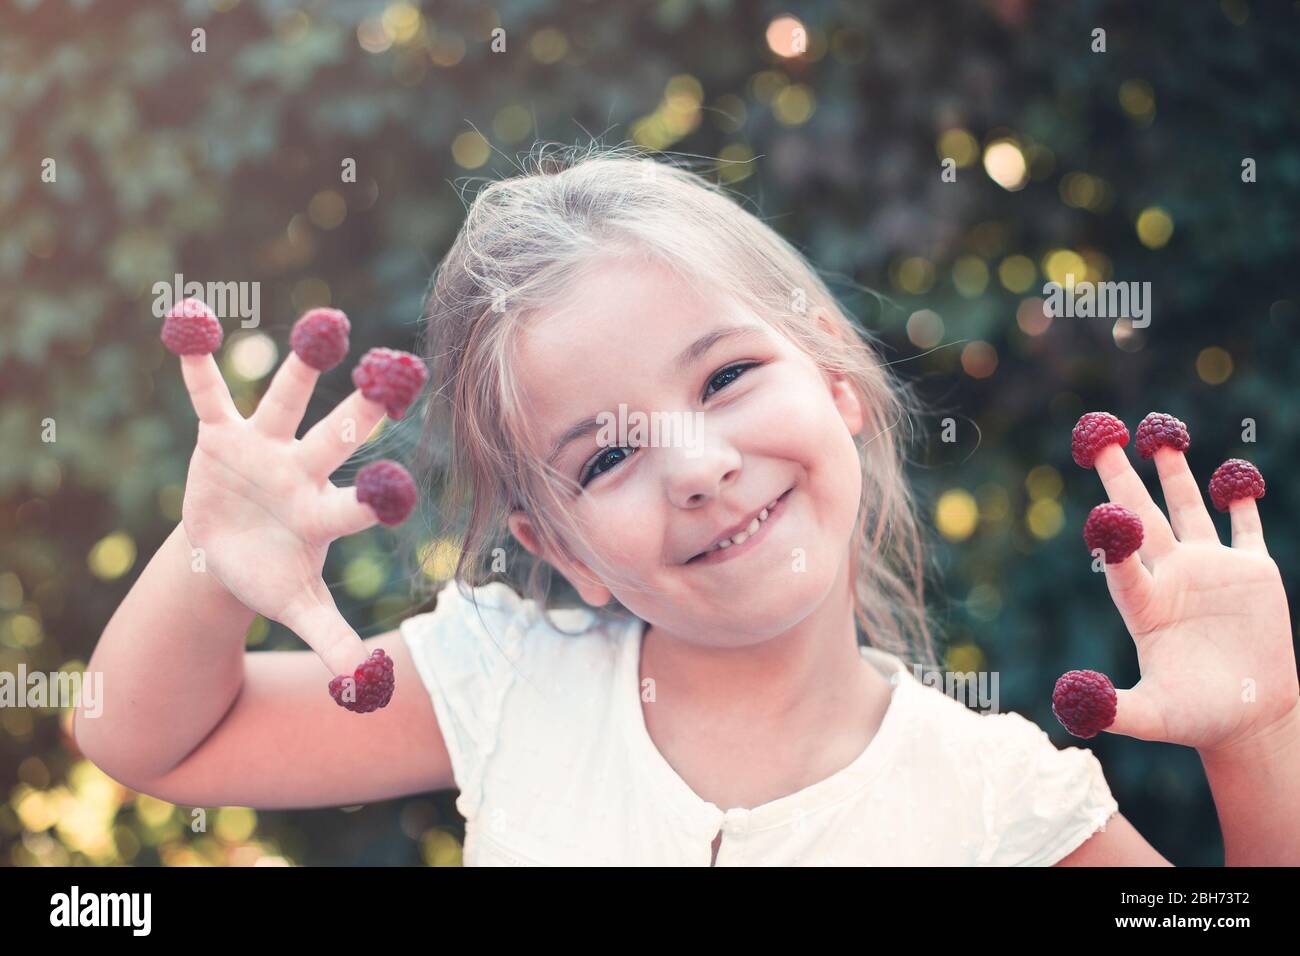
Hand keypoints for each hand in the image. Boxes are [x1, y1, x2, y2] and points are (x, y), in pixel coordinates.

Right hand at [176, 343, 392, 676]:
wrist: (228, 553)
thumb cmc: (273, 577)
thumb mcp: (301, 611)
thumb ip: (337, 644)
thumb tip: (370, 692)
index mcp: (322, 517)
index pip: (355, 505)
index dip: (373, 499)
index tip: (399, 488)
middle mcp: (302, 473)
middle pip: (338, 437)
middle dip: (365, 408)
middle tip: (398, 368)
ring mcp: (265, 450)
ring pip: (287, 400)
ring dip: (303, 363)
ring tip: (329, 321)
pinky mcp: (223, 436)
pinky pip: (209, 395)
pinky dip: (198, 363)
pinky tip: (192, 321)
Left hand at [1080, 419, 1297, 753]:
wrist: (1247, 717)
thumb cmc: (1196, 718)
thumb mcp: (1152, 717)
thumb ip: (1112, 709)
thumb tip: (1068, 701)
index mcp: (1145, 607)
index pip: (1124, 566)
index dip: (1115, 542)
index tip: (1104, 513)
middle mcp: (1171, 578)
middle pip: (1141, 517)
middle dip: (1121, 477)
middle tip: (1099, 435)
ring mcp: (1210, 571)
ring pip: (1187, 509)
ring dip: (1173, 472)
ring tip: (1156, 433)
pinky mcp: (1251, 572)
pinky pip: (1246, 524)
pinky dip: (1241, 497)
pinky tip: (1232, 468)